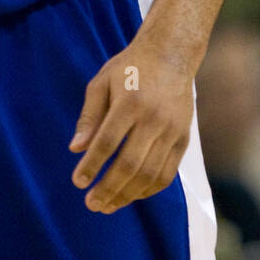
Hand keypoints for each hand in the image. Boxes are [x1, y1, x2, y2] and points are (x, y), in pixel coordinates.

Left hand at [69, 29, 194, 212]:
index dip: (92, 165)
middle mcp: (154, 119)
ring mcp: (172, 131)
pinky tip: (132, 195)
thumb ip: (89, 116)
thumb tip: (75, 149)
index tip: (78, 182)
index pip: (108, 142)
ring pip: (150, 174)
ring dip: (128, 195)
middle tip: (91, 204)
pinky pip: (167, 173)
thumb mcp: (101, 82)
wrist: (171, 54)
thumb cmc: (130, 67)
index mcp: (130, 102)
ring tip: (108, 206)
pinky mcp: (184, 139)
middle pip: (130, 164)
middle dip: (108, 188)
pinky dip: (149, 189)